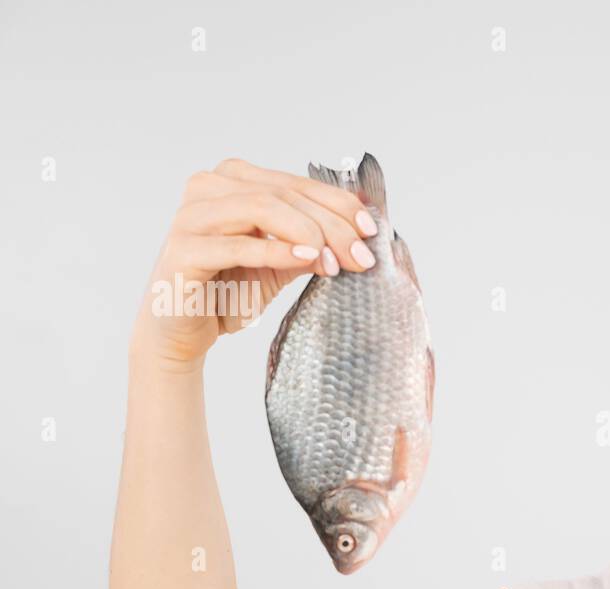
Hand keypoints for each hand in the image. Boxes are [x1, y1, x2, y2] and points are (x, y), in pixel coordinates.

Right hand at [130, 157, 380, 370]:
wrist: (185, 332)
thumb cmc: (231, 290)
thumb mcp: (283, 262)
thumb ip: (313, 241)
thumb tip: (362, 232)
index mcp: (233, 180)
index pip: (296, 183)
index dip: (339, 203)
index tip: (371, 231)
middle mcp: (208, 187)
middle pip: (283, 194)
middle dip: (332, 225)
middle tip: (361, 256)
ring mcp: (190, 216)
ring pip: (261, 207)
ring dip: (309, 234)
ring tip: (336, 263)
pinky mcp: (182, 250)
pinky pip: (237, 244)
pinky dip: (276, 251)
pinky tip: (306, 259)